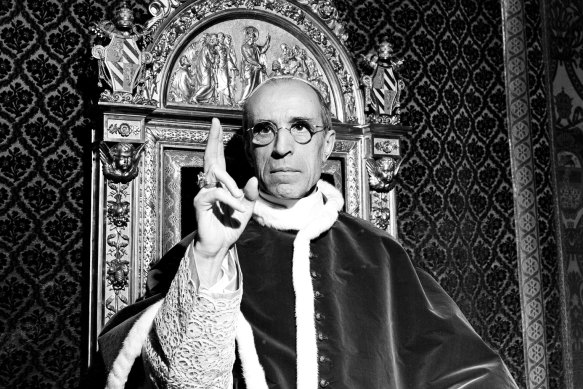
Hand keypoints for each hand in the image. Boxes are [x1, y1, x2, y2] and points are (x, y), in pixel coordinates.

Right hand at [192, 118, 257, 285]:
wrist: (220, 245)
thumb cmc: (230, 225)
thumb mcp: (247, 208)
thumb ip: (251, 194)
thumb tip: (253, 178)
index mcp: (220, 183)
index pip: (217, 157)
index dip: (216, 140)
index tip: (217, 123)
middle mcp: (209, 184)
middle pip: (210, 157)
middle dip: (213, 139)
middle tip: (215, 123)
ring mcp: (203, 192)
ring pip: (216, 175)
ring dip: (231, 184)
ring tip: (241, 199)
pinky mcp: (200, 203)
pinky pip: (216, 193)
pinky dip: (230, 200)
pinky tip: (238, 210)